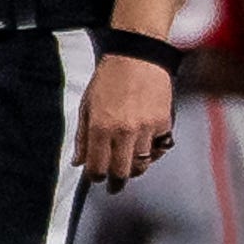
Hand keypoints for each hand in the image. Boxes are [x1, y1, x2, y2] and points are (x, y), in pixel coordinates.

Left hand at [78, 53, 174, 187]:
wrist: (137, 57)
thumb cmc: (108, 79)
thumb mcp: (87, 106)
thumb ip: (82, 137)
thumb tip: (78, 162)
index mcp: (101, 127)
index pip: (98, 167)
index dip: (95, 178)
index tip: (96, 179)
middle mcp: (124, 131)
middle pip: (122, 172)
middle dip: (116, 182)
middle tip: (114, 186)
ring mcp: (147, 128)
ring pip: (142, 163)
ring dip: (134, 169)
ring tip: (129, 168)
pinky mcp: (164, 122)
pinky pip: (160, 149)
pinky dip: (153, 153)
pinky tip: (146, 150)